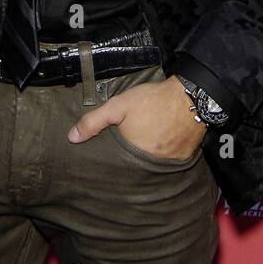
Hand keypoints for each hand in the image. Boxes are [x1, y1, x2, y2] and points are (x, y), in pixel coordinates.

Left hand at [67, 75, 206, 159]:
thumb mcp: (118, 106)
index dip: (114, 161)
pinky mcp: (183, 159)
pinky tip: (162, 143)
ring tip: (145, 144)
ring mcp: (169, 164)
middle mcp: (151, 164)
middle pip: (135, 167)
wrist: (191, 96)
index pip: (118, 167)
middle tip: (130, 147)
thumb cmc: (153, 100)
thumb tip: (71, 138)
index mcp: (133, 155)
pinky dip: (164, 155)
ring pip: (152, 166)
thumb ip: (94, 121)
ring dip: (147, 158)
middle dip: (130, 160)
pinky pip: (169, 162)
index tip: (112, 154)